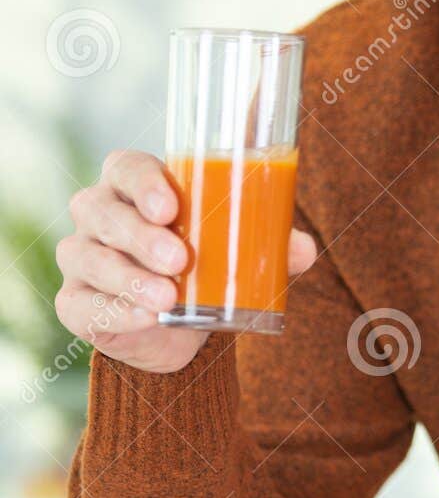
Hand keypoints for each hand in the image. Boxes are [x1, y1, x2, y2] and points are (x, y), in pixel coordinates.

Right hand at [56, 150, 315, 373]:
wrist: (183, 330)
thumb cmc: (207, 267)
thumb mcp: (240, 250)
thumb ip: (271, 244)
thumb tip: (304, 247)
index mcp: (133, 186)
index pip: (125, 168)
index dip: (143, 183)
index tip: (170, 207)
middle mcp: (98, 215)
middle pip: (104, 211)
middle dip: (141, 235)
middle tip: (180, 259)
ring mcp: (81, 258)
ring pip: (89, 258)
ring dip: (129, 277)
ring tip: (168, 297)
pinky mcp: (75, 304)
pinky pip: (82, 305)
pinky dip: (114, 312)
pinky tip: (145, 318)